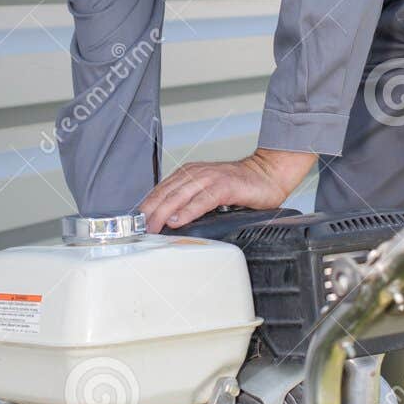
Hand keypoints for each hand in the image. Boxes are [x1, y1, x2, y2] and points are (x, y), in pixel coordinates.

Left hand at [140, 148, 315, 233]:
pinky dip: (187, 211)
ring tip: (151, 228)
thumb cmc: (240, 187)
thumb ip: (190, 202)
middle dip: (149, 212)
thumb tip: (169, 223)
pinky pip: (201, 200)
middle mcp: (196, 173)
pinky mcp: (225, 186)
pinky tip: (177, 221)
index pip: (160, 190)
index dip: (146, 207)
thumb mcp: (208, 192)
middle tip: (138, 230)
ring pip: (179, 196)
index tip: (135, 224)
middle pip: (165, 193)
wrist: (268, 174)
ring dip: (162, 213)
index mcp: (189, 174)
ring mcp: (210, 178)